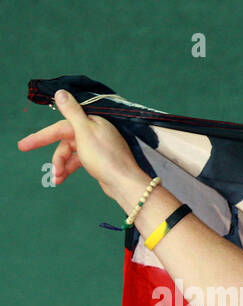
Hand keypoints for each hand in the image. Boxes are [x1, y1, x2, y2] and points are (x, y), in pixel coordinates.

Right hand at [16, 88, 149, 207]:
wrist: (125, 183)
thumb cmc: (105, 157)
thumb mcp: (85, 132)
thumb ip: (72, 111)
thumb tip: (60, 91)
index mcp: (93, 122)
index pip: (62, 126)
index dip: (42, 136)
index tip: (24, 145)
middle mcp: (96, 132)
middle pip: (66, 140)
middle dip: (54, 154)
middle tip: (37, 168)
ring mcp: (98, 147)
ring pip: (72, 153)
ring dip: (61, 165)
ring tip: (56, 178)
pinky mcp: (99, 160)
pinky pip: (79, 161)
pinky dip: (70, 169)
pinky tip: (61, 179)